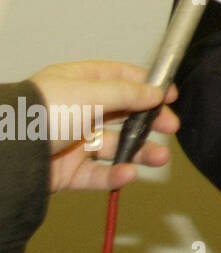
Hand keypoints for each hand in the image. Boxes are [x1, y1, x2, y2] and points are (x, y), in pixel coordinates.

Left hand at [29, 60, 179, 191]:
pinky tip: (129, 173)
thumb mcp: (90, 94)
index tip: (170, 95)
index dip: (147, 85)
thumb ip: (128, 93)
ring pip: (115, 146)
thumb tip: (157, 92)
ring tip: (160, 158)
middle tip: (171, 127)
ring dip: (140, 151)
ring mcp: (73, 141)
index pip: (120, 78)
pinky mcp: (68, 171)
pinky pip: (98, 173)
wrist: (7, 154)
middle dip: (149, 120)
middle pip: (123, 113)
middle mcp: (78, 110)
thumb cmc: (43, 112)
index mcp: (79, 83)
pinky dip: (115, 174)